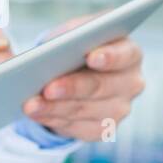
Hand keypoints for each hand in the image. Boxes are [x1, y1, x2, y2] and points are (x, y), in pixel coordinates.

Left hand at [21, 14, 145, 139]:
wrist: (74, 73)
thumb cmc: (73, 47)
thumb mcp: (69, 34)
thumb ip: (65, 36)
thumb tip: (42, 51)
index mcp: (128, 52)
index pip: (125, 54)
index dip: (109, 56)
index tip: (91, 57)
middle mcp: (130, 82)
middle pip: (101, 85)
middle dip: (72, 88)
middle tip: (48, 88)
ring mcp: (120, 108)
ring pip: (84, 109)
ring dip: (55, 108)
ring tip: (31, 105)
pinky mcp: (104, 128)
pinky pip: (77, 127)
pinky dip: (53, 119)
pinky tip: (37, 114)